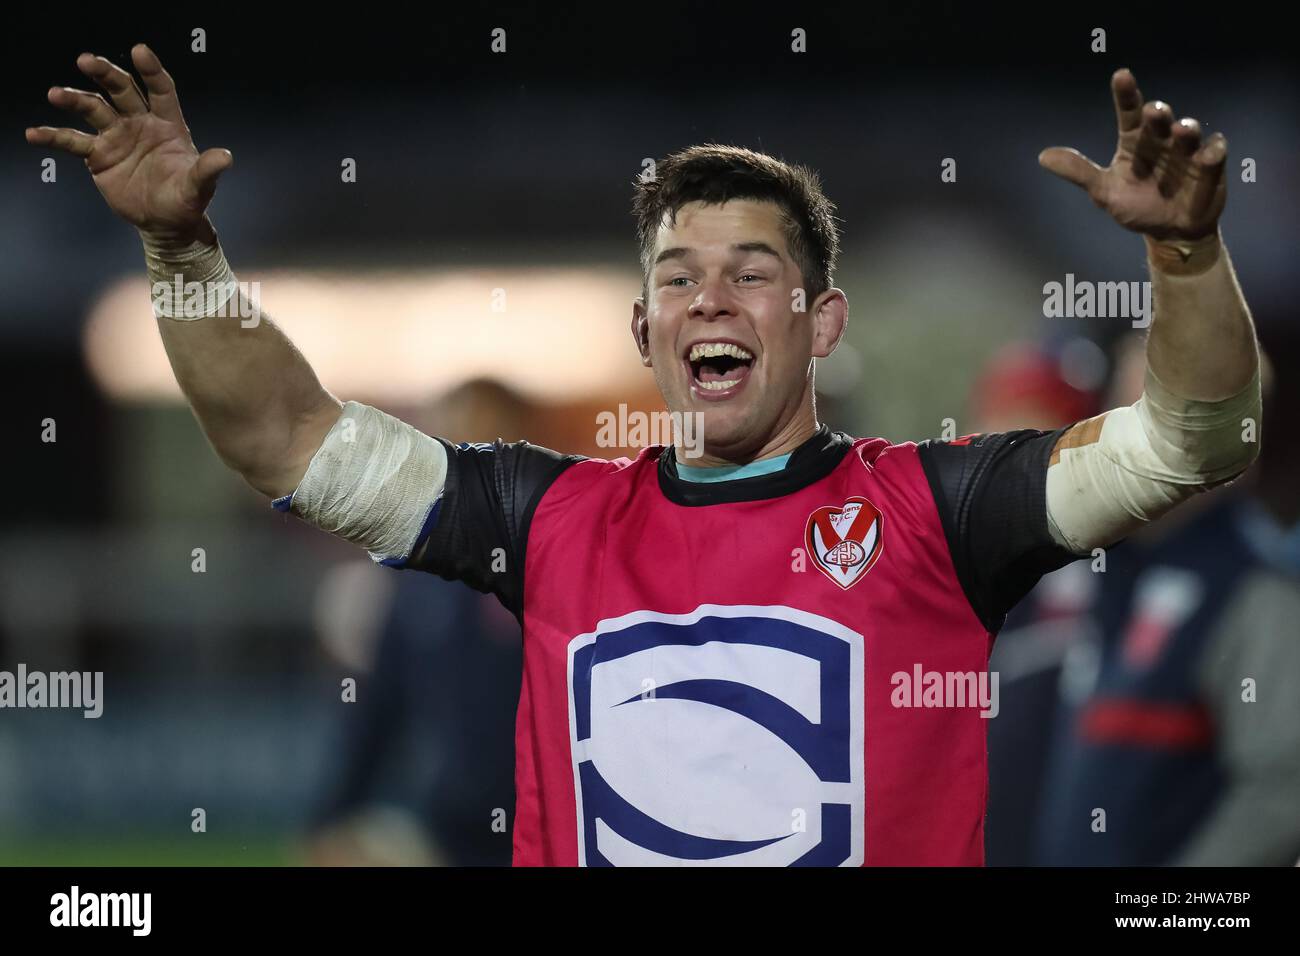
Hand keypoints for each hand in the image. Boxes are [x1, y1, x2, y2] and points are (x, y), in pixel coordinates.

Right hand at [25, 44, 231, 241]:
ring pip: (93, 109)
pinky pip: (72, 141)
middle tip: (87, 61)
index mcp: (168, 124)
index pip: (161, 90)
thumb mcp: (199, 186)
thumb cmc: (186, 199)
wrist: (166, 223)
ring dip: (74, 99)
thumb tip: (226, 157)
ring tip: (57, 94)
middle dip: (105, 74)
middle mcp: (140, 124)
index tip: (139, 50)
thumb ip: (208, 169)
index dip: (151, 70)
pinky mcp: (98, 156)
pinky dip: (53, 137)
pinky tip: (34, 134)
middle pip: (121, 90)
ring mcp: (117, 137)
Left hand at [1039, 68, 1226, 241]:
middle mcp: (1161, 140)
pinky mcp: (1210, 167)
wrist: (1167, 232)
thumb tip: (1043, 156)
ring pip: (1189, 132)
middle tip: (1154, 111)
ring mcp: (1187, 152)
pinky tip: (1209, 153)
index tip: (1121, 75)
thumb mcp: (1104, 192)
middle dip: (1158, 114)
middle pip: (1160, 120)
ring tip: (1182, 131)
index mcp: (1134, 142)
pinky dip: (1213, 151)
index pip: (1129, 112)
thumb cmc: (1136, 207)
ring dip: (1187, 130)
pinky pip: (1215, 153)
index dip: (1126, 94)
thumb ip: (1079, 172)